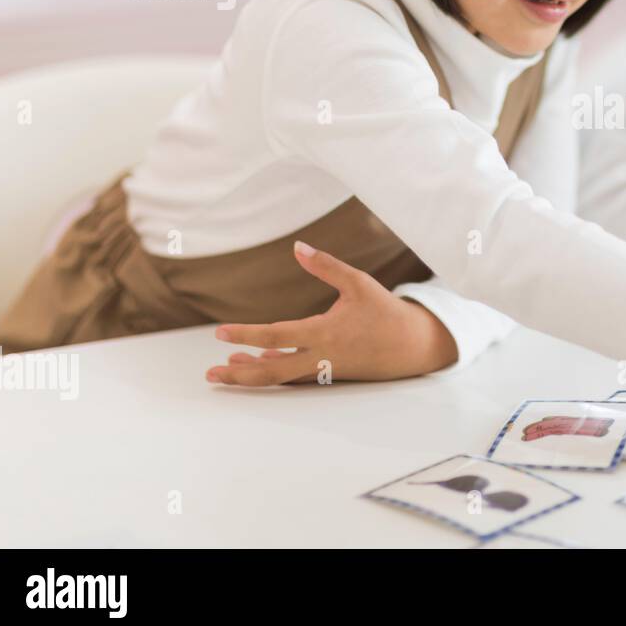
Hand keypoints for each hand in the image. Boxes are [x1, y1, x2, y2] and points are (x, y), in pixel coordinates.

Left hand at [205, 241, 458, 385]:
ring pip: (282, 378)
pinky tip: (262, 363)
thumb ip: (326, 266)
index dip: (246, 335)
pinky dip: (277, 371)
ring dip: (254, 375)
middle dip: (240, 376)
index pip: (276, 336)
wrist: (414, 345)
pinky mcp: (330, 374)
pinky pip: (297, 377)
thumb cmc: (385, 311)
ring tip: (227, 371)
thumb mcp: (358, 283)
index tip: (220, 333)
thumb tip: (297, 247)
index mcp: (325, 333)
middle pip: (272, 373)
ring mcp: (325, 369)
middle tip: (211, 375)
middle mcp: (321, 356)